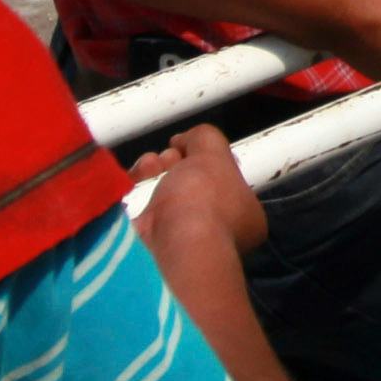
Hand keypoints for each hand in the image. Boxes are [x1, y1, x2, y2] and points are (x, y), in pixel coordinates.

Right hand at [125, 126, 268, 259]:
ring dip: (153, 169)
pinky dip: (137, 188)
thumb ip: (205, 137)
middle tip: (168, 159)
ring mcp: (183, 239)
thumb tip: (184, 141)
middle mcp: (217, 230)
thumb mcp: (214, 152)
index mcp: (245, 216)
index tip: (191, 148)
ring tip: (149, 167)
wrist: (173, 243)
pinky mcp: (150, 241)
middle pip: (191, 182)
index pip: (225, 179)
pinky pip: (142, 206)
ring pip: (164, 191)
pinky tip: (136, 179)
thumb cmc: (204, 200)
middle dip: (175, 162)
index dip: (206, 158)